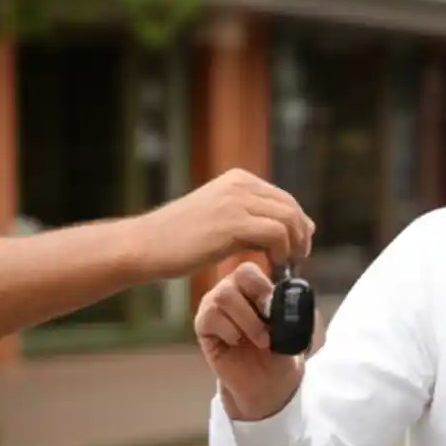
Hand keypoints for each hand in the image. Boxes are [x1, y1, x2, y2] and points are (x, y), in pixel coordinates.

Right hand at [127, 169, 314, 280]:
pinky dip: (282, 251)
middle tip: (296, 259)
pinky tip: (273, 266)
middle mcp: (240, 184)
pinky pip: (276, 233)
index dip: (297, 225)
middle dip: (300, 235)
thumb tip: (296, 225)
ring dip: (294, 245)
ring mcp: (236, 201)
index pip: (285, 198)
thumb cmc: (179, 239)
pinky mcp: (232, 224)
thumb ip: (253, 217)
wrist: (145, 245)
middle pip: (291, 207)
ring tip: (284, 265)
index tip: (296, 248)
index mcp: (238, 179)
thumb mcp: (221, 217)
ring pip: (288, 218)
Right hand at [195, 262, 303, 419]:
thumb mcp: (296, 328)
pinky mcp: (202, 324)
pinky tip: (237, 343)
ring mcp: (214, 304)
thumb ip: (295, 309)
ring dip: (248, 321)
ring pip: (224, 296)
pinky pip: (211, 317)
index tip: (275, 309)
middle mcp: (232, 288)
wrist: (267, 382)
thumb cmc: (280, 350)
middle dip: (258, 301)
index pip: (250, 268)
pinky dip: (231, 332)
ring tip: (261, 341)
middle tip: (269, 327)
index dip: (263, 286)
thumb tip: (296, 299)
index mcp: (255, 284)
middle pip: (238, 275)